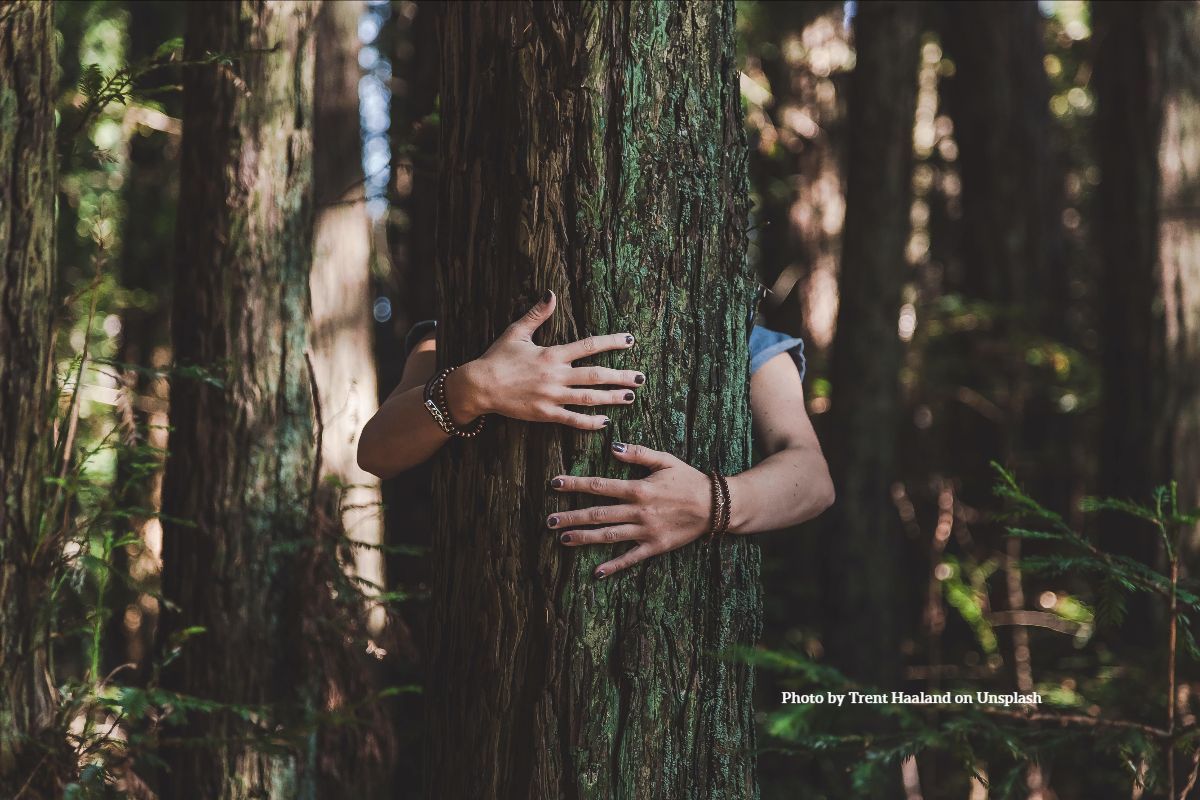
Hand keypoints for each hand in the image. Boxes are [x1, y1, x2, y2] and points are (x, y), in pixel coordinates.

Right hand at [446, 290, 644, 430]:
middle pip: (595, 375)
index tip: (629, 340)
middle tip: (640, 378)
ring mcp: (552, 397)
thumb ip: (537, 314)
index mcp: (552, 354)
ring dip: (611, 398)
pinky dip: (589, 422)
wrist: (479, 386)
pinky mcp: (545, 414)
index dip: (611, 342)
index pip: (588, 346)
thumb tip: (552, 294)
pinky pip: (572, 420)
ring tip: (630, 397)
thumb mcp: (516, 332)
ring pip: (588, 398)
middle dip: (620, 376)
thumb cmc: (497, 358)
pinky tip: (605, 422)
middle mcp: (556, 376)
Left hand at [547, 442, 712, 577]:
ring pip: (609, 536)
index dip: (576, 484)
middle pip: (598, 514)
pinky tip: (597, 572)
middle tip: (549, 520)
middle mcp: (638, 511)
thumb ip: (639, 454)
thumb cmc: (689, 480)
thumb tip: (613, 447)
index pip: (600, 486)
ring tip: (563, 539)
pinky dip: (614, 566)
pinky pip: (631, 558)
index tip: (555, 484)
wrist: (716, 506)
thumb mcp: (666, 460)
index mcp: (638, 489)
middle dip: (572, 516)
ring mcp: (646, 531)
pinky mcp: (655, 546)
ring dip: (585, 538)